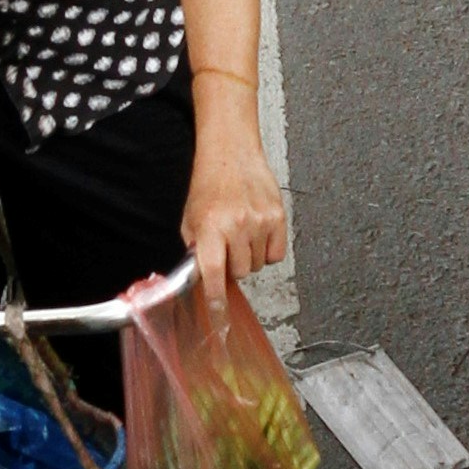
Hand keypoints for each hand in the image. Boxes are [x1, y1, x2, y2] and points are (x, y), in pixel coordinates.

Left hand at [180, 116, 285, 319]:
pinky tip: (256, 233)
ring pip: (258, 265)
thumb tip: (203, 279)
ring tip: (240, 234)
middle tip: (226, 248)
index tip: (218, 315)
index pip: (214, 272)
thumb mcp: (190, 218)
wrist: (232, 154)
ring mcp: (260, 222)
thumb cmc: (209, 184)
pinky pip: (276, 255)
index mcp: (211, 226)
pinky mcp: (278, 217)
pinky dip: (266, 251)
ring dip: (249, 257)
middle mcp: (237, 225)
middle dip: (232, 267)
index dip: (216, 298)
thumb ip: (196, 250)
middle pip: (240, 273)